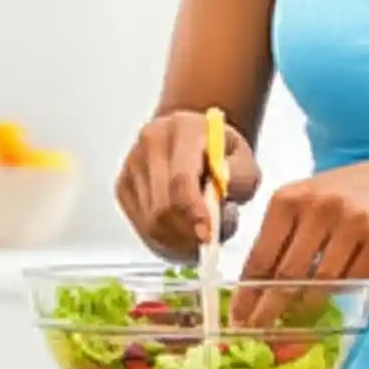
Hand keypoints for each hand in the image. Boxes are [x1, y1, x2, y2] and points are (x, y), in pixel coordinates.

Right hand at [116, 110, 260, 262]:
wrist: (194, 140)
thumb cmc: (221, 153)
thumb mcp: (245, 160)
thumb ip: (241, 179)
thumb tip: (222, 203)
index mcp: (184, 128)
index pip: (181, 178)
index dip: (193, 212)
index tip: (208, 235)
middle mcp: (152, 141)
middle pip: (162, 204)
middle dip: (187, 232)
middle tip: (207, 241)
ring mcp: (132, 162)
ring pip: (150, 220)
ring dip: (178, 238)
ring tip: (199, 232)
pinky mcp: (123, 184)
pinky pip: (141, 224)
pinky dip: (163, 238)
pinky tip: (182, 231)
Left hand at [232, 160, 368, 325]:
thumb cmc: (336, 198)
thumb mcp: (301, 204)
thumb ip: (279, 238)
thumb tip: (253, 292)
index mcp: (289, 198)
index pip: (262, 255)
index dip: (248, 291)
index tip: (239, 316)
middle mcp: (320, 206)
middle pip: (289, 273)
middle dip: (271, 307)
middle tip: (260, 328)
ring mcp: (354, 222)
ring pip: (322, 281)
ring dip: (308, 302)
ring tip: (300, 310)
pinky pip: (353, 280)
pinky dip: (341, 290)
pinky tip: (335, 288)